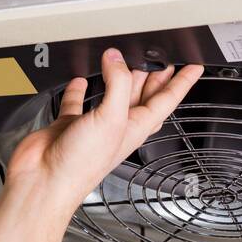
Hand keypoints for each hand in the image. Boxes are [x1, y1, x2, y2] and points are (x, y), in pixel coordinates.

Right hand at [4, 49, 203, 213]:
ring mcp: (95, 126)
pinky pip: (78, 102)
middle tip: (163, 61)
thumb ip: (117, 84)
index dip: (181, 83)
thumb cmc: (81, 166)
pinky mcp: (71, 125)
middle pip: (142, 97)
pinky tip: (81, 80)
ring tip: (127, 60)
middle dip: (154, 78)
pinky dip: (80, 90)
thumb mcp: (111, 119)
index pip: (166, 100)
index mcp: (135, 128)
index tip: (195, 68)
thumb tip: (116, 58)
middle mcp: (117, 127)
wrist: (46, 183)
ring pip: (113, 96)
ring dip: (120, 79)